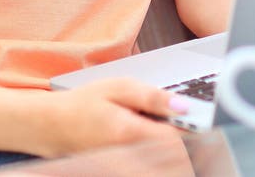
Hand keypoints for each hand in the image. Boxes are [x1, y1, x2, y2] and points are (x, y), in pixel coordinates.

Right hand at [40, 78, 187, 157]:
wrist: (54, 126)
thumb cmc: (84, 103)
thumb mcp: (118, 87)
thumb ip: (152, 97)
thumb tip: (183, 105)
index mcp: (129, 132)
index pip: (175, 143)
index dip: (192, 133)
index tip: (200, 123)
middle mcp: (128, 158)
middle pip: (173, 165)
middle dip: (188, 151)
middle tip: (195, 135)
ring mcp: (124, 168)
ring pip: (162, 170)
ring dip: (175, 159)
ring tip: (179, 141)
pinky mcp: (121, 171)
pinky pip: (149, 171)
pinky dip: (160, 162)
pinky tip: (162, 150)